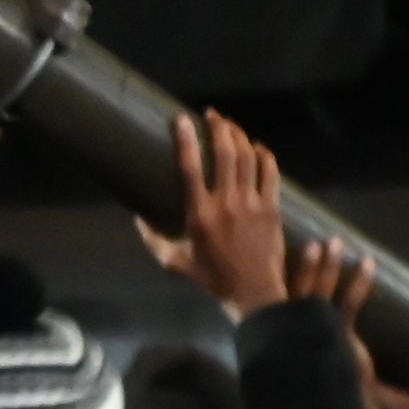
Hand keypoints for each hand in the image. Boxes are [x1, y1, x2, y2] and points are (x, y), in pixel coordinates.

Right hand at [135, 112, 296, 318]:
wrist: (254, 293)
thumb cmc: (213, 279)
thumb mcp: (176, 264)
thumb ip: (155, 240)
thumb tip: (137, 218)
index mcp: (200, 214)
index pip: (191, 168)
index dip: (186, 140)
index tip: (183, 119)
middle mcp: (226, 203)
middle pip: (225, 153)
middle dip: (219, 128)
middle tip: (212, 115)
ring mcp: (252, 204)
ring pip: (248, 157)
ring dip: (240, 136)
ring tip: (232, 125)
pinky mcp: (271, 208)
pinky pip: (270, 173)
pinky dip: (265, 155)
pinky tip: (258, 147)